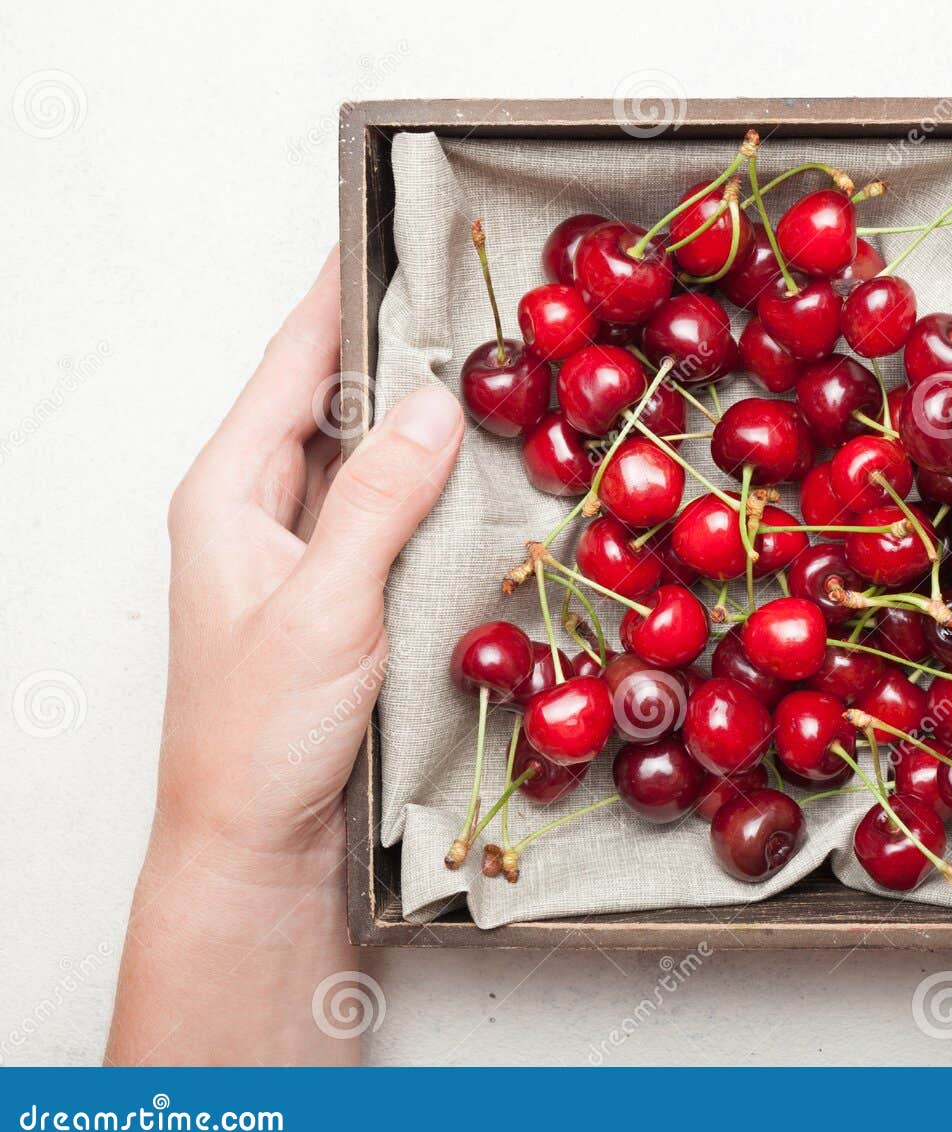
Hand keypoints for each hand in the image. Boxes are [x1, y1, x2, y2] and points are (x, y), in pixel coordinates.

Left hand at [106, 250, 463, 1063]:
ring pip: (367, 456)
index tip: (390, 227)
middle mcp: (260, 510)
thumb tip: (440, 404)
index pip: (291, 362)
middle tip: (467, 293)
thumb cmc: (258, 736)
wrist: (253, 846)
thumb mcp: (324, 606)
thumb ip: (379, 499)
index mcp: (227, 493)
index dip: (340, 290)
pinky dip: (431, 484)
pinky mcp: (340, 594)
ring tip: (486, 366)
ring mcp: (301, 553)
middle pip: (331, 398)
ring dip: (421, 416)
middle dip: (395, 343)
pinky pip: (388, 512)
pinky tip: (477, 473)